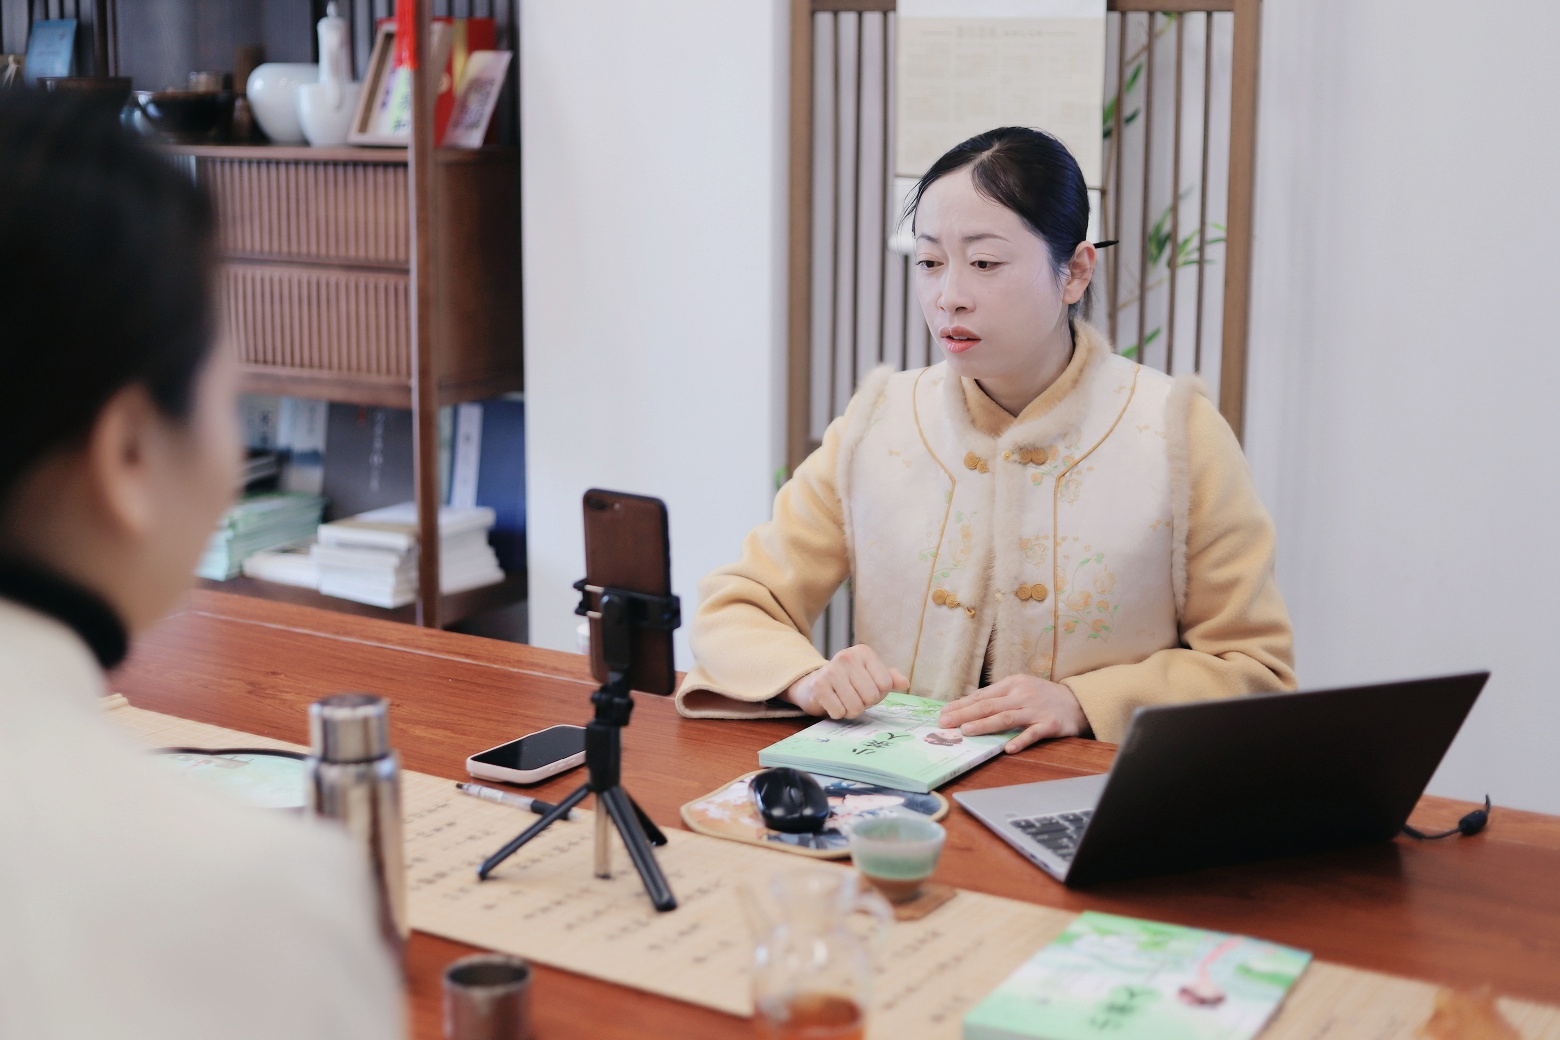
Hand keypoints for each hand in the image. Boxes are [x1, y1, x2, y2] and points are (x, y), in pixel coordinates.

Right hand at [784, 644, 908, 719]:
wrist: (815, 684)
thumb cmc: (850, 682)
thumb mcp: (872, 676)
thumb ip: (890, 679)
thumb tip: (905, 683)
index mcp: (864, 652)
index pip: (886, 684)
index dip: (879, 693)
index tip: (867, 688)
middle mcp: (847, 656)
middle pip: (871, 696)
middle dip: (865, 703)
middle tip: (854, 696)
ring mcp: (831, 670)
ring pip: (856, 707)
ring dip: (851, 710)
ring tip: (843, 700)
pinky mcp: (818, 685)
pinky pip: (839, 712)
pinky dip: (837, 713)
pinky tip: (832, 702)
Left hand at [937, 674, 1086, 753]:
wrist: (1077, 701)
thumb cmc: (1042, 696)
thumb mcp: (1020, 689)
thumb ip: (998, 698)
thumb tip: (967, 708)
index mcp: (1012, 684)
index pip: (982, 695)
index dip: (961, 704)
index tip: (943, 712)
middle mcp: (1022, 695)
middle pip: (989, 705)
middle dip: (964, 714)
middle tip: (945, 722)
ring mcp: (1035, 710)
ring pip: (1006, 718)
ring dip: (985, 725)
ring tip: (967, 730)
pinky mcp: (1050, 724)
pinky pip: (1032, 733)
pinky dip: (1020, 740)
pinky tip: (1008, 748)